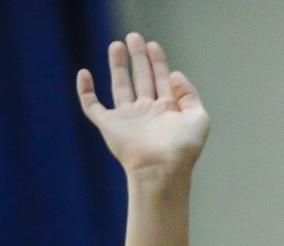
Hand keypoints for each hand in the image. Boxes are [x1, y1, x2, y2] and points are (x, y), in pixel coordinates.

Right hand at [77, 33, 208, 175]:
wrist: (161, 170)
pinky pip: (91, 106)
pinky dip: (85, 91)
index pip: (161, 79)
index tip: (153, 45)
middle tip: (134, 37)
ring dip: (118, 66)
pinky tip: (84, 73)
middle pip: (141, 78)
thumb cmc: (183, 149)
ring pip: (120, 86)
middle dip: (138, 57)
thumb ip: (189, 94)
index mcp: (166, 110)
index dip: (157, 61)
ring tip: (116, 45)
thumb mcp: (198, 118)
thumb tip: (174, 74)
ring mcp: (127, 118)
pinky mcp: (109, 126)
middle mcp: (146, 112)